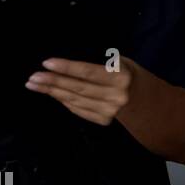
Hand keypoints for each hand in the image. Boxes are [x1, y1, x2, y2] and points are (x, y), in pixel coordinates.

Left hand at [24, 56, 147, 126]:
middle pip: (77, 88)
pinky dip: (62, 101)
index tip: (47, 63)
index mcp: (121, 78)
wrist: (151, 105)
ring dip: (51, 92)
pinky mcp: (103, 121)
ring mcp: (109, 111)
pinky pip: (77, 110)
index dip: (66, 68)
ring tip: (34, 85)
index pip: (88, 72)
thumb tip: (74, 62)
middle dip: (52, 82)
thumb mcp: (124, 62)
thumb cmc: (133, 77)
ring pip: (74, 100)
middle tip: (32, 77)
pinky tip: (51, 93)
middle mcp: (115, 96)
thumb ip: (102, 62)